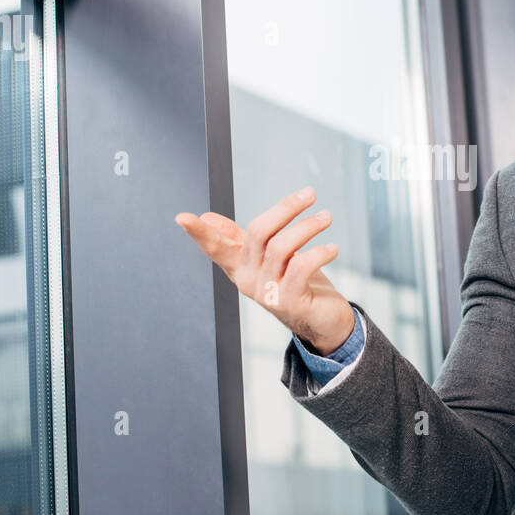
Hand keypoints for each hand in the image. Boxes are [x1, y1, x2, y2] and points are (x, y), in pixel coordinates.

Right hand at [175, 188, 355, 356]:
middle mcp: (248, 280)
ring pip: (282, 246)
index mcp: (239, 266)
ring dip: (308, 227)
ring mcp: (266, 293)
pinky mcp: (288, 302)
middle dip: (286, 208)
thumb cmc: (297, 283)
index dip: (199, 233)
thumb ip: (241, 238)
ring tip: (326, 217)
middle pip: (258, 232)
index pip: (214, 246)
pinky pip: (302, 266)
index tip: (182, 217)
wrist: (323, 321)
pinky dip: (320, 252)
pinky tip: (332, 248)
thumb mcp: (268, 258)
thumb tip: (208, 217)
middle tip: (310, 193)